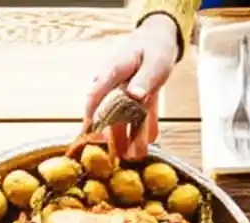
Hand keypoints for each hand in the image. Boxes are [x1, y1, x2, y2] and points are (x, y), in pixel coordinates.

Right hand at [83, 13, 179, 160]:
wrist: (157, 39)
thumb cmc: (154, 49)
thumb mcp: (155, 61)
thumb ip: (145, 78)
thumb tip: (133, 95)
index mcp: (114, 70)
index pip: (96, 94)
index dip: (92, 116)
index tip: (93, 136)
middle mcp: (112, 84)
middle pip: (106, 112)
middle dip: (111, 136)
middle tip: (118, 156)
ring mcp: (120, 93)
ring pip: (120, 119)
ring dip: (127, 137)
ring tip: (135, 155)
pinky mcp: (131, 100)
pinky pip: (134, 117)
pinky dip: (141, 129)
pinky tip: (150, 141)